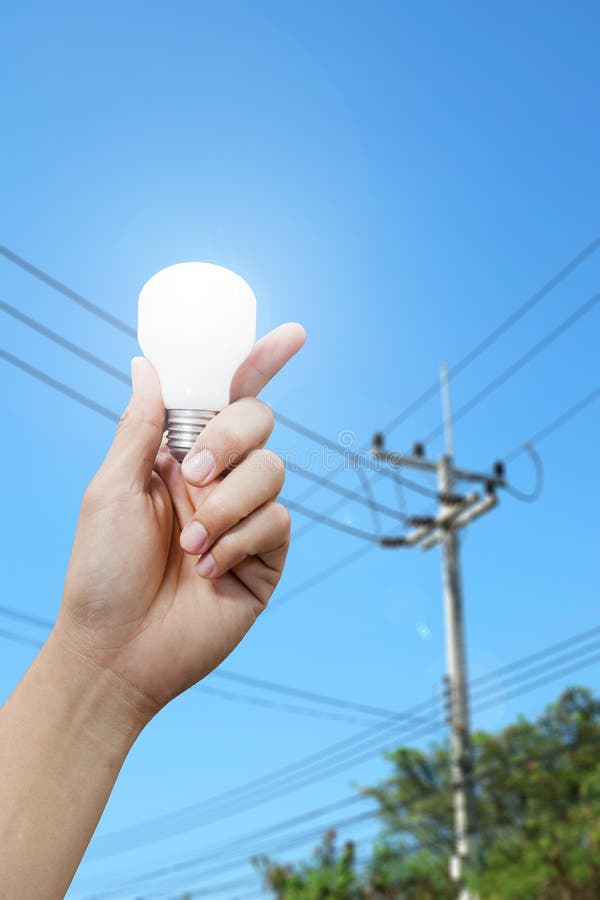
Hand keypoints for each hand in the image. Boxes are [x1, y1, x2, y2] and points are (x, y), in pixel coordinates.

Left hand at [55, 323, 304, 721]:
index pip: (227, 397)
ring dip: (229, 504)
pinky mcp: (266, 556)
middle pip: (259, 421)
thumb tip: (146, 363)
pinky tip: (210, 569)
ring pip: (274, 469)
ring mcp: (245, 517)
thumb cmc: (102, 571)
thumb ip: (139, 428)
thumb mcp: (111, 490)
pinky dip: (240, 540)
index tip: (294, 335)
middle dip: (232, 439)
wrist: (118, 651)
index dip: (261, 361)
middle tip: (193, 475)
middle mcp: (218, 479)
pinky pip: (278, 521)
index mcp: (180, 456)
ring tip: (191, 544)